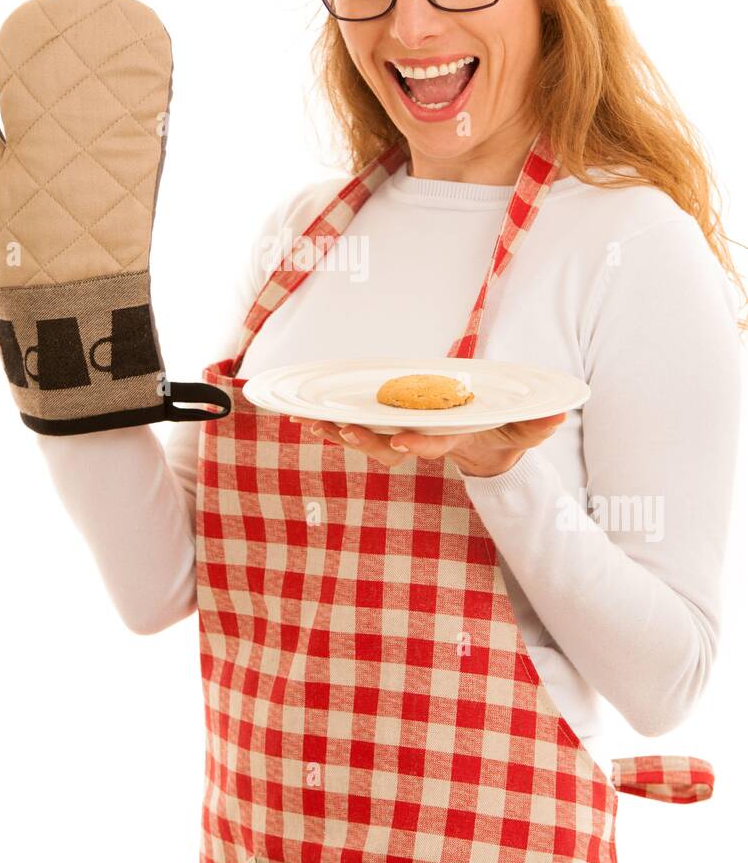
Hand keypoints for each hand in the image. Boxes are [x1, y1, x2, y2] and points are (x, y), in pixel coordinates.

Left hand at [289, 411, 567, 476]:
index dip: (417, 443)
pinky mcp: (387, 427)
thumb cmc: (502, 433)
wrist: (483, 447)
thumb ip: (538, 425)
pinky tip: (302, 416)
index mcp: (451, 440)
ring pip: (365, 439)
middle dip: (365, 441)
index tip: (400, 439)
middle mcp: (420, 441)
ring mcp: (402, 436)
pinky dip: (328, 424)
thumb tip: (560, 415)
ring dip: (337, 433)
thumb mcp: (524, 430)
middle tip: (342, 431)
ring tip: (309, 422)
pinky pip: (355, 427)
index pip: (432, 444)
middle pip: (388, 447)